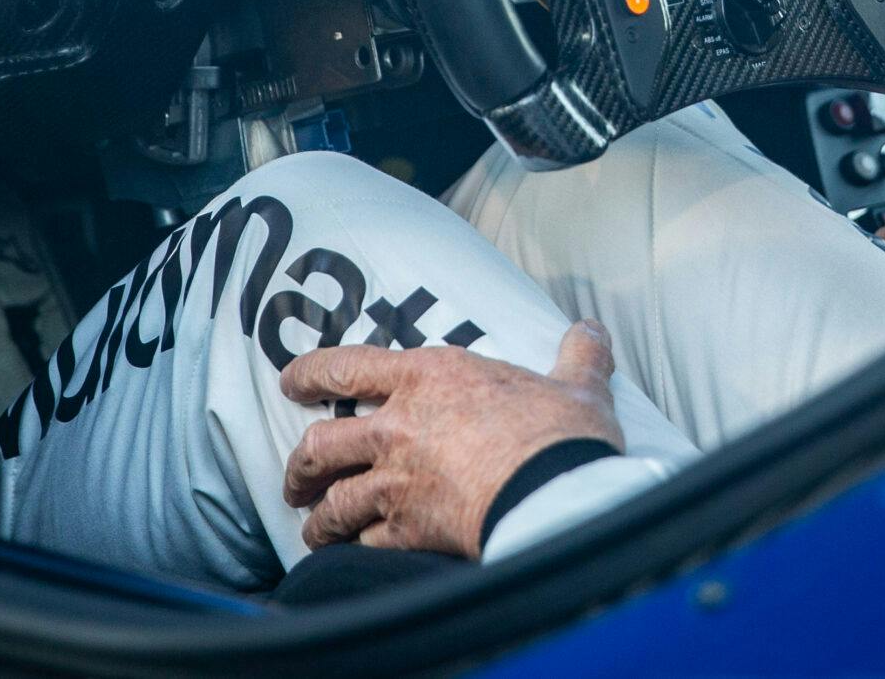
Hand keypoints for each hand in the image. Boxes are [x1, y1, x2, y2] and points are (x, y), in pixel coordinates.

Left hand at [280, 321, 623, 556]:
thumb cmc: (561, 434)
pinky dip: (355, 549)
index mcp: (430, 376)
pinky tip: (355, 553)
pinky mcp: (407, 530)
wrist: (556, 492)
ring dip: (318, 516)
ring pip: (332, 501)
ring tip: (315, 526)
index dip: (310, 374)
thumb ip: (578, 357)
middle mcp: (399, 425)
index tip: (291, 382)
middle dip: (301, 463)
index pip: (347, 366)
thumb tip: (593, 332)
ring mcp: (396, 481)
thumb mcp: (577, 385)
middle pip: (321, 442)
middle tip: (298, 475)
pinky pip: (364, 542)